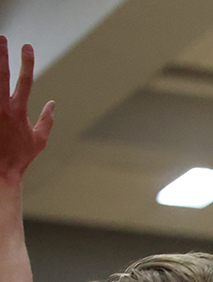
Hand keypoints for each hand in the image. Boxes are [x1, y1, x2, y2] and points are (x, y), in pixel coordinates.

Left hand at [0, 39, 54, 178]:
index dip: (27, 61)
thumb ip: (46, 120)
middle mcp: (2, 107)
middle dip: (1, 54)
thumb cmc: (19, 157)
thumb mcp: (39, 140)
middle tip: (0, 38)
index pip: (25, 79)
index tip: (26, 46)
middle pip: (1, 74)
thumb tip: (53, 104)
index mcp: (18, 110)